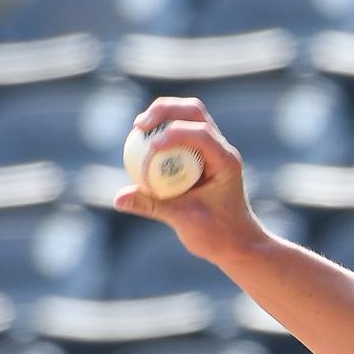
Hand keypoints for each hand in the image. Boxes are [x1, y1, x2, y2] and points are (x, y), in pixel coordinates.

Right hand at [112, 97, 269, 262]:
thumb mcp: (183, 220)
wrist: (236, 242)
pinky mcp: (201, 154)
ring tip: (138, 128)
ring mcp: (212, 149)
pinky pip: (181, 131)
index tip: (150, 146)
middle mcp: (222, 149)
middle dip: (164, 111)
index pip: (202, 134)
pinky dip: (161, 130)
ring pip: (188, 115)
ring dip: (162, 114)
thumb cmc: (217, 233)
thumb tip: (117, 198)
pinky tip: (142, 141)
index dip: (174, 134)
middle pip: (193, 111)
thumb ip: (151, 206)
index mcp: (225, 162)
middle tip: (139, 126)